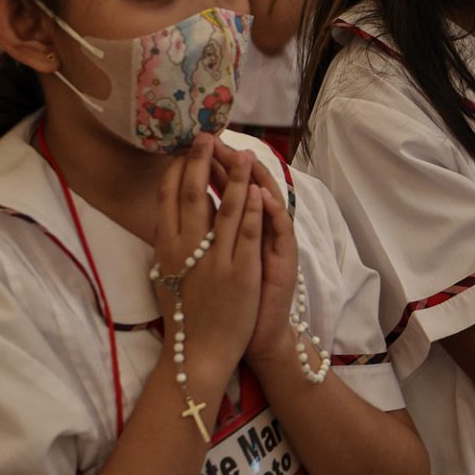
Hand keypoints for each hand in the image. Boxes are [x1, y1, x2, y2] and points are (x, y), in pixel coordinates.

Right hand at [152, 135, 261, 393]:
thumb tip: (163, 220)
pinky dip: (250, 208)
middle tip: (207, 137)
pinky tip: (256, 188)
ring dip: (232, 176)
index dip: (177, 170)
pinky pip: (244, 233)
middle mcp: (184, 250)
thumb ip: (165, 248)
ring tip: (239, 152)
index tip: (185, 149)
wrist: (199, 353)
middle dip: (200, 162)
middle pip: (191, 194)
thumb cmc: (184, 316)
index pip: (167, 198)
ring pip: (222, 208)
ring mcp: (212, 260)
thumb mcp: (165, 277)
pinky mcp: (238, 273)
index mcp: (164, 248)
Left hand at [207, 141, 302, 369]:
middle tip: (215, 140)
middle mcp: (260, 229)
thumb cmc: (235, 300)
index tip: (193, 144)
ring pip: (267, 201)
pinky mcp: (285, 260)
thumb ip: (211, 228)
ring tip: (243, 156)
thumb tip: (190, 200)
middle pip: (247, 185)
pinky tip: (260, 196)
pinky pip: (280, 230)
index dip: (211, 164)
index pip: (225, 186)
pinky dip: (270, 211)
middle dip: (230, 162)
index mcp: (239, 228)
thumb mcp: (218, 259)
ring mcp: (274, 243)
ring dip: (255, 178)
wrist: (258, 335)